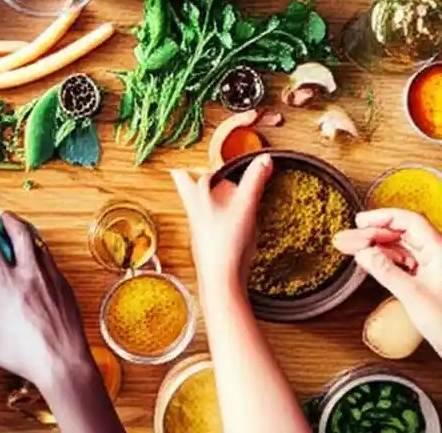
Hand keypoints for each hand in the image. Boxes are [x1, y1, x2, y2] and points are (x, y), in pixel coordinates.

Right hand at [0, 209, 94, 390]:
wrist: (63, 362)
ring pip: (38, 243)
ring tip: (20, 230)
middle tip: (1, 215)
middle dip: (8, 219)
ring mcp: (49, 277)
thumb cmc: (23, 355)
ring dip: (27, 233)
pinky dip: (42, 252)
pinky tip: (40, 258)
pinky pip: (51, 260)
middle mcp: (28, 274)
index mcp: (4, 283)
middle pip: (18, 232)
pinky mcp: (64, 285)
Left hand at [171, 153, 272, 285]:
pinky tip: (235, 227)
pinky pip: (212, 228)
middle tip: (193, 174)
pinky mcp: (209, 248)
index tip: (178, 160)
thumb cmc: (225, 244)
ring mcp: (200, 233)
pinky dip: (220, 222)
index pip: (183, 177)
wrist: (221, 283)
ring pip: (200, 211)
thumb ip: (254, 181)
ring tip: (220, 197)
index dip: (181, 167)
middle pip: (189, 193)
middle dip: (192, 182)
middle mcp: (195, 215)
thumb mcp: (245, 207)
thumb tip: (264, 159)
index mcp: (197, 200)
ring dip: (209, 202)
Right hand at [333, 209, 441, 351]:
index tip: (360, 221)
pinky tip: (372, 262)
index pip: (409, 220)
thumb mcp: (412, 295)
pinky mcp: (430, 279)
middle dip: (377, 232)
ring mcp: (434, 266)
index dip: (382, 217)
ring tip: (357, 248)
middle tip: (352, 238)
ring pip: (403, 246)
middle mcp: (438, 253)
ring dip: (380, 246)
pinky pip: (406, 261)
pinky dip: (388, 260)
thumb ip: (385, 270)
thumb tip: (363, 252)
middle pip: (404, 232)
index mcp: (440, 250)